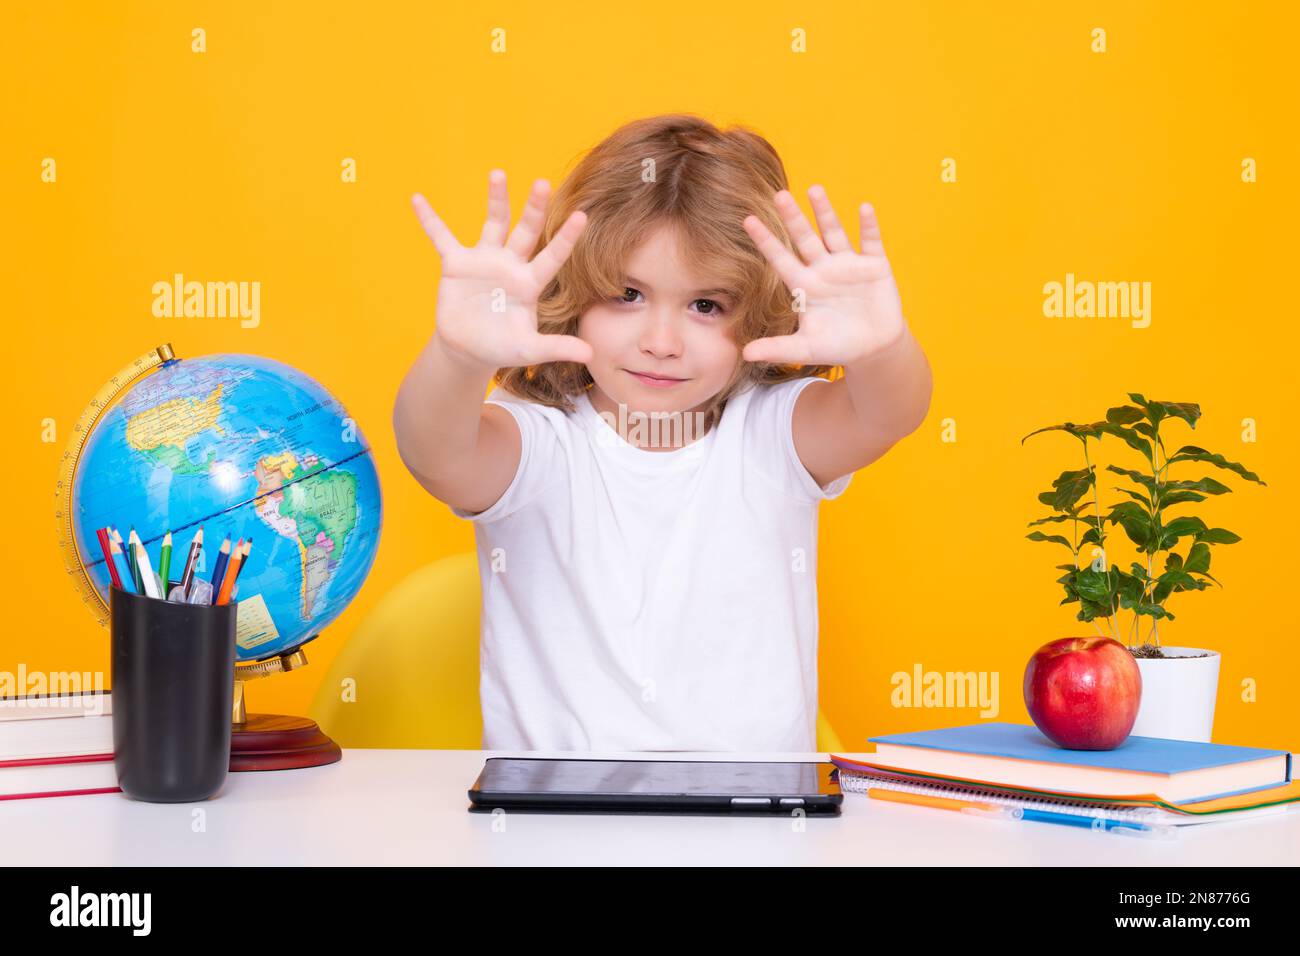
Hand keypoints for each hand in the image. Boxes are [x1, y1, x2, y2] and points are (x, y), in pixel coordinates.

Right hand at [413, 170, 593, 370]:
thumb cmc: (502, 347)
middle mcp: (511, 264)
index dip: (566, 238)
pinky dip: (429, 220)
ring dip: (496, 199)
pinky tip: (418, 200)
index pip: (552, 256)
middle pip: (526, 231)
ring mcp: (484, 260)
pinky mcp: (456, 263)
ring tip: (499, 173)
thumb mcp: (529, 349)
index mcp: (530, 282)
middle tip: (543, 184)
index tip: (582, 216)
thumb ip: (556, 348)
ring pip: (493, 222)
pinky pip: (441, 237)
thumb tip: (590, 355)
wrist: (468, 348)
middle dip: (534, 209)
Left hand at [741, 186, 905, 365]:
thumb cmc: (837, 345)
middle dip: (793, 218)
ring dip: (825, 212)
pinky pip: (871, 242)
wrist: (873, 348)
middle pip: (805, 239)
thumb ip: (778, 348)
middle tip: (778, 194)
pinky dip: (868, 226)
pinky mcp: (874, 266)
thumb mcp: (806, 348)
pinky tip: (864, 208)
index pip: (780, 259)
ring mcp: (848, 264)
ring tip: (814, 189)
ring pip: (834, 233)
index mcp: (804, 285)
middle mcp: (823, 269)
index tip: (747, 220)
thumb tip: (745, 355)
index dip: (766, 240)